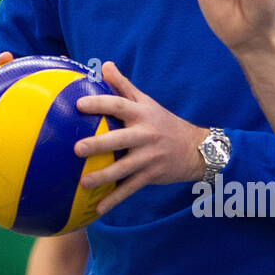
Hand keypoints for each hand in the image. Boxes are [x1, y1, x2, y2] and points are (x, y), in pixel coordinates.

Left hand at [73, 61, 206, 212]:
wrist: (196, 149)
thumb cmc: (164, 122)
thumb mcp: (147, 102)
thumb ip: (124, 86)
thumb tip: (104, 65)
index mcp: (141, 114)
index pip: (118, 105)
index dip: (99, 104)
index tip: (79, 105)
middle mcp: (145, 134)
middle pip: (119, 139)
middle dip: (98, 144)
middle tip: (77, 149)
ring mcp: (149, 157)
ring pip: (124, 168)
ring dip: (103, 176)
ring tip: (83, 183)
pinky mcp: (151, 175)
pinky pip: (130, 189)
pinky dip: (115, 200)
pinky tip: (99, 209)